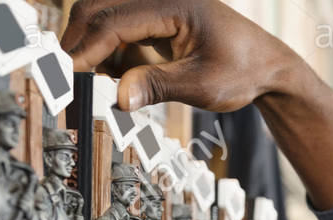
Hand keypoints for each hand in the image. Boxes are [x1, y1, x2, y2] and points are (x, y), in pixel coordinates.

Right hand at [61, 0, 300, 112]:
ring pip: (105, 15)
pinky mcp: (156, 18)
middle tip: (66, 77)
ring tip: (94, 81)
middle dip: (80, 41)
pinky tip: (118, 76)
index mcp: (174, 3)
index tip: (70, 74)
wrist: (266, 66)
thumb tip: (119, 98)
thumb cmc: (242, 71)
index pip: (116, 21)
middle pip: (100, 7)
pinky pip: (120, 28)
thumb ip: (158, 86)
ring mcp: (157, 5)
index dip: (88, 48)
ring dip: (93, 46)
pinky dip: (110, 51)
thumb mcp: (201, 85)